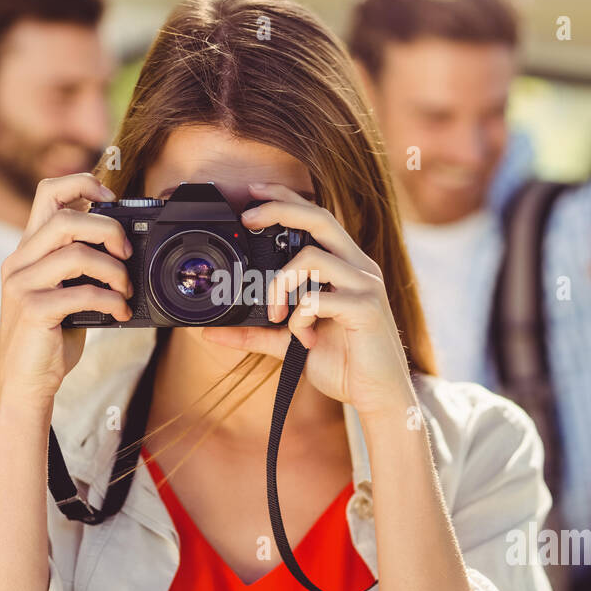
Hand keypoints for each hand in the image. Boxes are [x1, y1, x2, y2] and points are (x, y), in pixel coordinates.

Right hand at [0, 173, 132, 412]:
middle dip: (108, 230)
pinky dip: (110, 300)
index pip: (47, 193)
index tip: (110, 197)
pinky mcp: (32, 310)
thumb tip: (124, 246)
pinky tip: (120, 312)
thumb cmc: (49, 337)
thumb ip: (80, 266)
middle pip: (67, 218)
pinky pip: (80, 292)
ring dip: (114, 271)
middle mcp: (19, 261)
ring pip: (76, 253)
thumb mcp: (62, 291)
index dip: (82, 184)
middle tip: (127, 254)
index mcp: (27, 250)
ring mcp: (22, 284)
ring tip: (125, 290)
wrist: (24, 382)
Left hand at [201, 182, 414, 418]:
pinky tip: (305, 338)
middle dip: (281, 209)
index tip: (253, 194)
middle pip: (320, 218)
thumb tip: (212, 331)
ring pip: (314, 257)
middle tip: (248, 217)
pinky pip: (320, 298)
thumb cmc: (343, 364)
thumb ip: (256, 333)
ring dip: (282, 283)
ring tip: (276, 314)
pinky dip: (301, 318)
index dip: (287, 200)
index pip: (317, 217)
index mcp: (345, 267)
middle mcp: (359, 268)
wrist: (378, 396)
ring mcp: (366, 286)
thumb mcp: (290, 344)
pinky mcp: (367, 308)